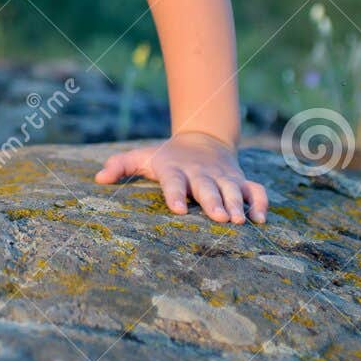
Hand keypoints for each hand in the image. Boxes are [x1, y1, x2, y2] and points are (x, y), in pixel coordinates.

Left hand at [94, 131, 268, 224]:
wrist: (203, 140)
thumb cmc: (167, 157)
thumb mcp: (143, 157)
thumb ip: (120, 165)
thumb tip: (99, 178)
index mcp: (175, 169)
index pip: (174, 182)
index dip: (175, 194)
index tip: (177, 209)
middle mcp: (201, 173)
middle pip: (207, 187)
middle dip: (214, 201)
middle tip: (218, 217)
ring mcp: (223, 177)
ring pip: (233, 189)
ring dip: (236, 204)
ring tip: (239, 221)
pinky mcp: (240, 180)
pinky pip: (255, 190)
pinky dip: (260, 202)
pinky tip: (261, 220)